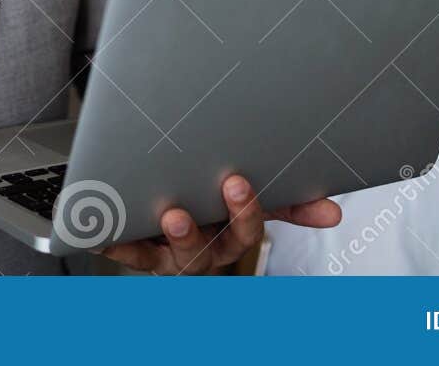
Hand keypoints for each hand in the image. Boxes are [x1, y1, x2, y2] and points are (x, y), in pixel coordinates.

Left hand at [100, 174, 340, 274]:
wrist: (163, 214)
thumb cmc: (212, 207)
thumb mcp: (250, 203)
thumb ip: (289, 205)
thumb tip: (334, 212)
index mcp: (231, 236)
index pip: (248, 231)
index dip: (247, 212)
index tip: (237, 183)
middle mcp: (204, 252)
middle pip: (213, 248)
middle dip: (213, 224)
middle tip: (213, 194)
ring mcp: (171, 255)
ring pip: (177, 255)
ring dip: (177, 236)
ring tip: (171, 215)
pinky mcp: (140, 252)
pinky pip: (128, 252)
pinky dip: (115, 242)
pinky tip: (103, 230)